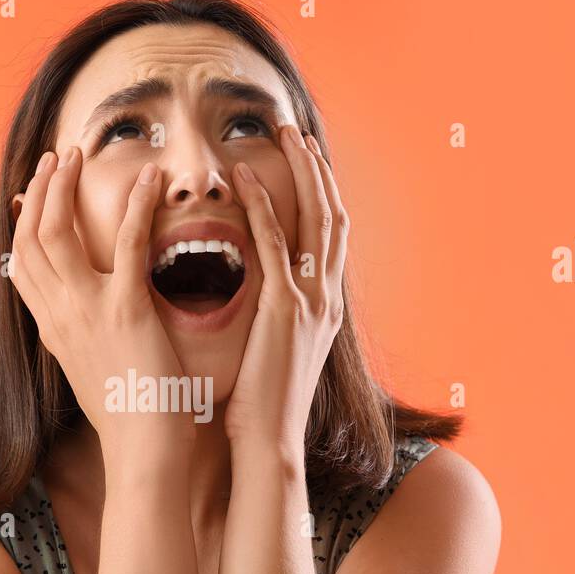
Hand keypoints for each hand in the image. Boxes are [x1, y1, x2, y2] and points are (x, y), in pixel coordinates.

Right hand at [10, 147, 195, 462]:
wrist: (143, 451)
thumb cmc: (128, 416)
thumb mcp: (91, 371)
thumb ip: (80, 337)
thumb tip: (79, 320)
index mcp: (52, 328)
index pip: (22, 263)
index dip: (24, 220)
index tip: (34, 190)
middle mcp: (59, 315)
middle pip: (31, 237)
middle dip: (40, 191)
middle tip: (58, 157)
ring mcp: (88, 311)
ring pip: (59, 231)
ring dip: (68, 187)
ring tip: (82, 156)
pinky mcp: (127, 312)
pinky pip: (127, 244)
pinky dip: (137, 206)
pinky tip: (150, 180)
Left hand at [224, 126, 347, 454]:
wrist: (269, 442)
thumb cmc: (262, 409)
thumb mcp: (275, 357)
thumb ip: (274, 325)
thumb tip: (258, 309)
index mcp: (325, 309)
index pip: (330, 238)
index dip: (322, 195)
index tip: (307, 162)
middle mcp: (326, 299)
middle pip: (331, 216)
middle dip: (317, 170)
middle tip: (297, 131)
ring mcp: (310, 301)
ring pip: (314, 218)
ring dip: (299, 171)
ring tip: (282, 135)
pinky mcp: (284, 308)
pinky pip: (274, 243)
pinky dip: (261, 205)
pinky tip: (242, 177)